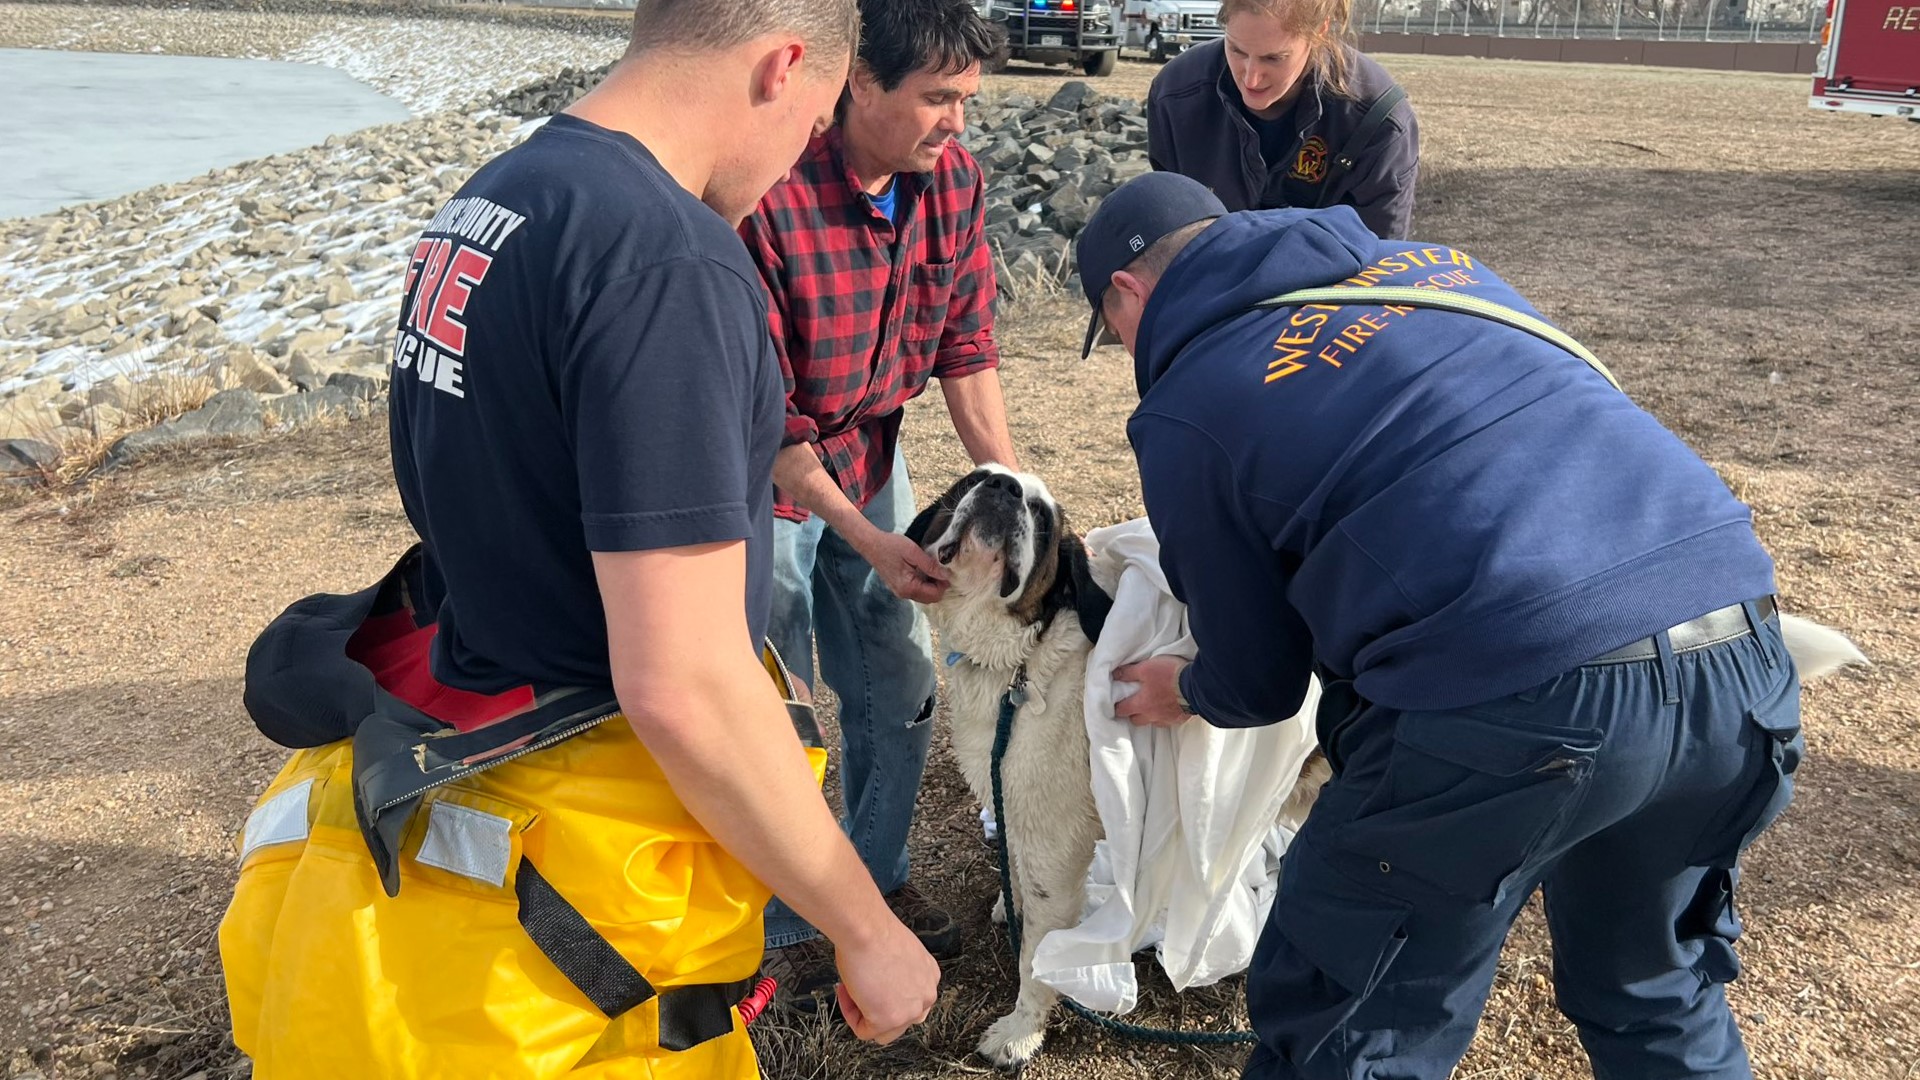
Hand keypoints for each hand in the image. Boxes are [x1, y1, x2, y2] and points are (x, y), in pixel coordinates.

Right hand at [832, 918, 939, 1043]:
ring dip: (864, 1014)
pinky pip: (865, 1031)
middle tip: (859, 988)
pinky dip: (851, 1015)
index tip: (870, 980)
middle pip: (901, 1019)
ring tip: (852, 989)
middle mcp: (926, 996)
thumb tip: (881, 987)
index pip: (911, 1000)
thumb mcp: (896, 955)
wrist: (866, 929)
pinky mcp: (889, 1020)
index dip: (885, 993)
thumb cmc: (874, 932)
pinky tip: (847, 992)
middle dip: (876, 1006)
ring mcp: (909, 1011)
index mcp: (930, 977)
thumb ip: (896, 975)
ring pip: (885, 1031)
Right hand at [860, 529, 950, 602]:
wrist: (871, 544)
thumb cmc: (891, 546)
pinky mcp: (898, 588)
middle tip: (940, 570)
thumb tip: (946, 575)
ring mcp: (900, 592)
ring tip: (932, 569)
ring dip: (932, 586)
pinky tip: (923, 571)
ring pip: (924, 596)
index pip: (934, 594)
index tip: (946, 570)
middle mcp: (904, 594)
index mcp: (908, 587)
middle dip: (939, 587)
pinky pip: (916, 592)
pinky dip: (924, 585)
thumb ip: (930, 565)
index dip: (944, 584)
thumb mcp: (913, 552)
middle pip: (930, 599)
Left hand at [1112, 655, 1193, 727]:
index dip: (1117, 707)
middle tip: (1133, 704)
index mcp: (1141, 704)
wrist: (1196, 686)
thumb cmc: (1170, 676)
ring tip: (1151, 705)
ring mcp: (1166, 719)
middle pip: (1136, 720)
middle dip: (1132, 714)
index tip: (1116, 703)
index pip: (1122, 710)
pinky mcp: (1180, 719)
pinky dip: (1164, 716)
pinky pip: (1167, 721)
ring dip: (1149, 716)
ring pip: (1152, 722)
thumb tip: (1115, 675)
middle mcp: (1152, 715)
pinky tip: (1167, 708)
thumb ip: (1129, 673)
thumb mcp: (1146, 668)